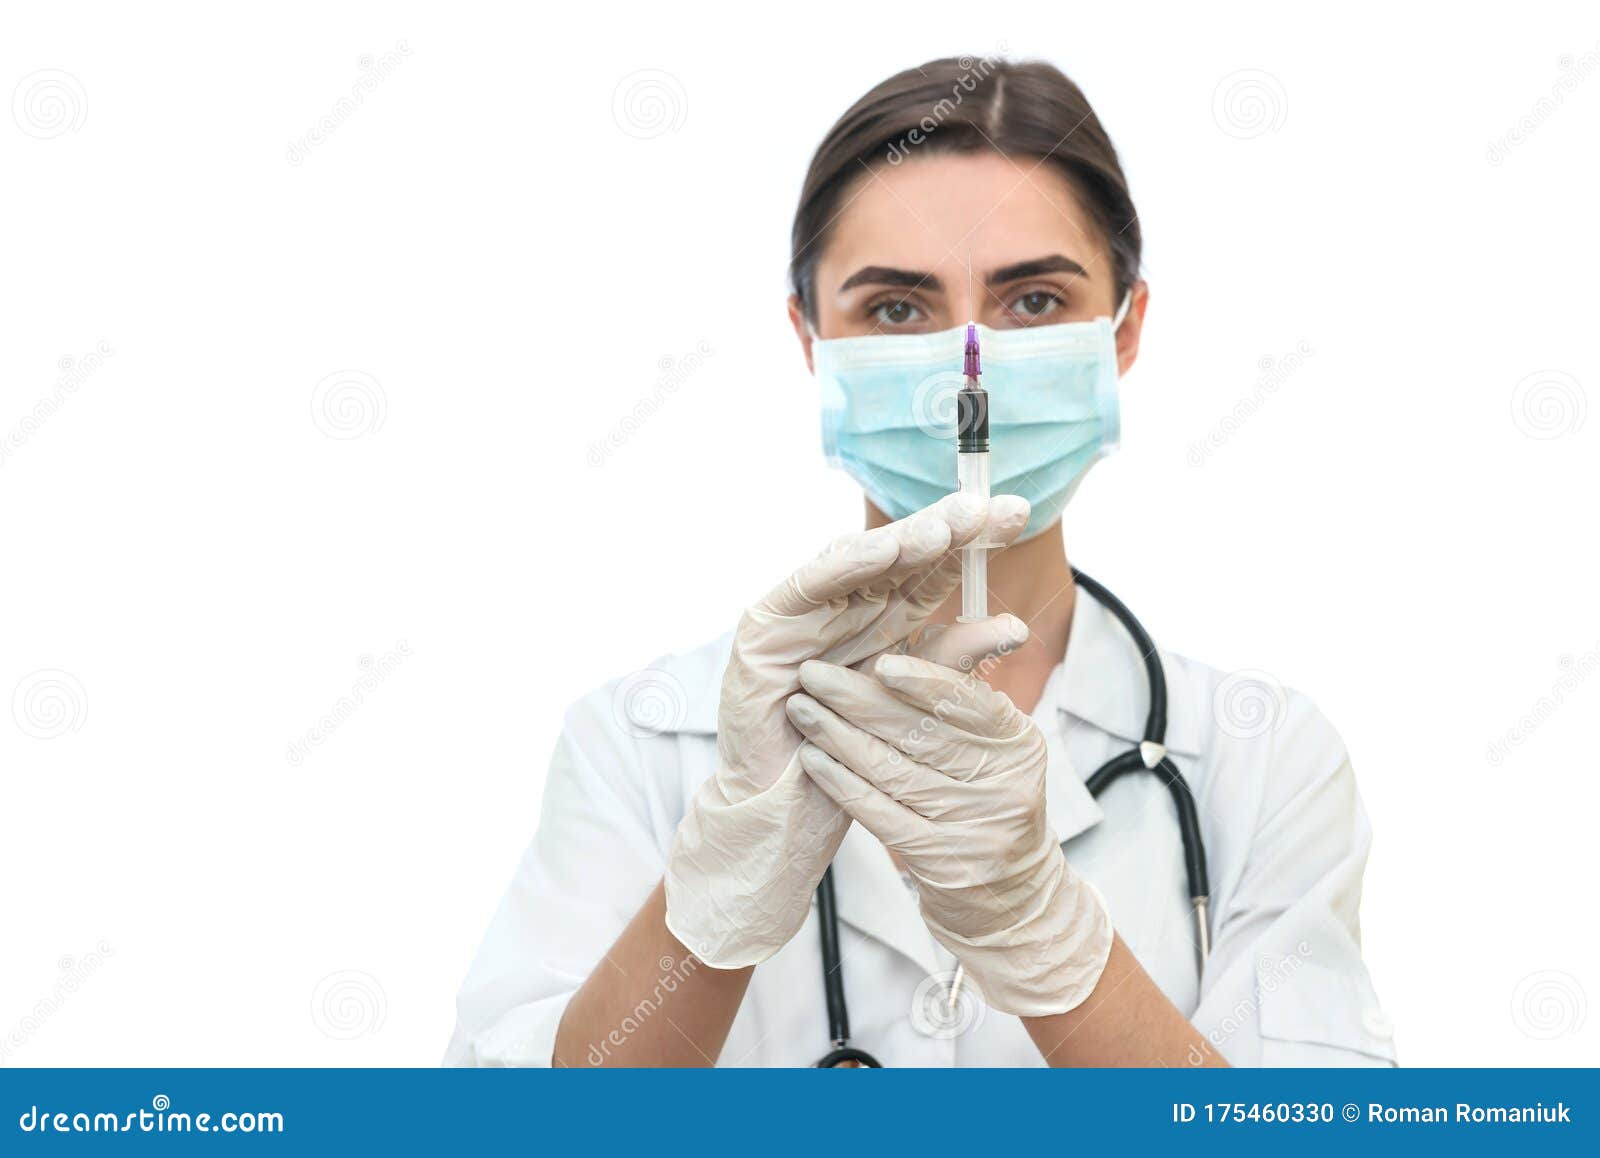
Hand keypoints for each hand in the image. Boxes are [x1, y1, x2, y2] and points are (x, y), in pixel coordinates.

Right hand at [664, 494, 1030, 967]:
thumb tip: (1017, 625)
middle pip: (900, 553)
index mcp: (888, 614)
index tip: (1018, 513)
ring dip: (901, 540)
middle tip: (985, 506)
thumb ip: (958, 656)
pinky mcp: (768, 622)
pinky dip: (846, 565)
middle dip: (942, 525)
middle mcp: (849, 602)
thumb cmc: (854, 753)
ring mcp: (808, 608)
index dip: (972, 536)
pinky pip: (810, 585)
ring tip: (942, 526)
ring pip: (857, 561)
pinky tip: (883, 549)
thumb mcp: (920, 697)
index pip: (935, 564)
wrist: (792, 804)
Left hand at [787, 650, 1112, 1015]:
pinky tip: (812, 760)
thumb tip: (922, 631)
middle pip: (920, 733)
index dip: (923, 680)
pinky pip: (880, 813)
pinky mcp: (942, 862)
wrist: (1010, 896)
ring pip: (893, 770)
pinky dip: (842, 783)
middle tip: (812, 674)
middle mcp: (1003, 783)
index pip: (967, 703)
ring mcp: (973, 826)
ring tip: (801, 709)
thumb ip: (958, 695)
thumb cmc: (986, 802)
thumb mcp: (992, 748)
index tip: (879, 661)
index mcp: (1018, 742)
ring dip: (837, 736)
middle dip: (858, 699)